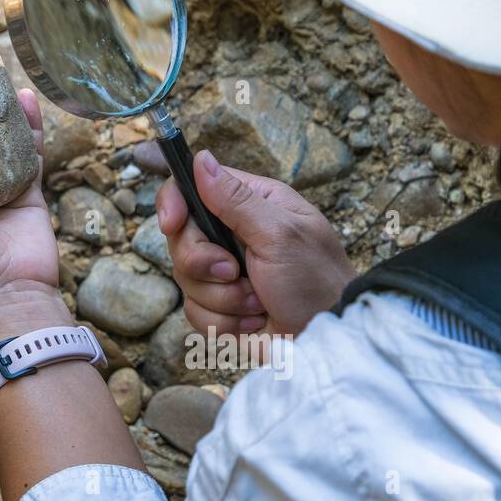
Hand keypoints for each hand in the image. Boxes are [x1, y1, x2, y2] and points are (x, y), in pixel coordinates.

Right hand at [157, 149, 355, 336]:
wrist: (328, 342)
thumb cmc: (316, 281)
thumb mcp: (279, 233)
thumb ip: (236, 199)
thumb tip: (201, 159)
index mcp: (250, 205)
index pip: (191, 189)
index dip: (173, 204)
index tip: (172, 224)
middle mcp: (233, 234)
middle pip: (180, 238)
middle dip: (203, 263)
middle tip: (234, 272)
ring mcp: (224, 273)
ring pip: (185, 278)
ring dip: (222, 297)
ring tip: (257, 302)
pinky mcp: (220, 306)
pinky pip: (194, 311)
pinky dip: (224, 321)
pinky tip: (253, 321)